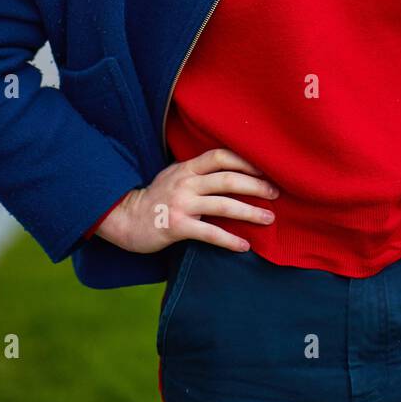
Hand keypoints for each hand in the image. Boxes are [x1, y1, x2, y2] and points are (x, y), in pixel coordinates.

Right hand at [96, 148, 279, 253]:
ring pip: (223, 205)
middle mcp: (186, 182)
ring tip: (268, 219)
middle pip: (227, 179)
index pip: (221, 156)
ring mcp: (181, 204)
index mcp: (187, 167)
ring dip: (250, 212)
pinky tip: (244, 246)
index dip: (246, 160)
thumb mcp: (175, 176)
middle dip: (255, 185)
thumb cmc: (156, 198)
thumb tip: (232, 173)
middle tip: (276, 193)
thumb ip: (198, 173)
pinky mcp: (177, 226)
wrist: (125, 219)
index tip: (267, 168)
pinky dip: (229, 240)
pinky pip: (209, 233)